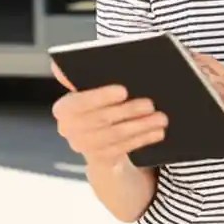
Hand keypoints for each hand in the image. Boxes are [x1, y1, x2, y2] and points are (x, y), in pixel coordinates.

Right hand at [50, 60, 167, 169]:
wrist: (98, 136)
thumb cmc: (99, 103)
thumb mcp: (93, 89)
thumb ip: (86, 76)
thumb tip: (63, 64)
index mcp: (64, 107)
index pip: (80, 101)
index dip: (101, 96)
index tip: (123, 90)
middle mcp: (68, 129)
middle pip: (101, 119)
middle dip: (128, 111)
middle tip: (150, 104)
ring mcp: (83, 146)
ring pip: (116, 135)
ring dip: (141, 126)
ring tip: (160, 118)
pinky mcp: (99, 159)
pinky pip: (123, 149)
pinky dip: (142, 139)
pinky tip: (157, 132)